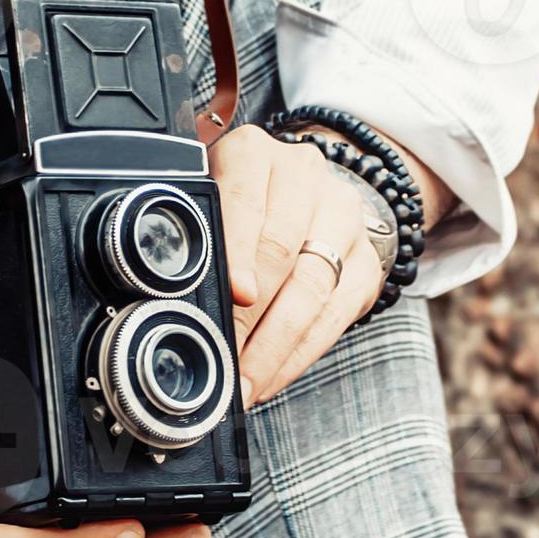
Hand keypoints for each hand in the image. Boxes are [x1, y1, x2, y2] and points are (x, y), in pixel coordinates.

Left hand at [209, 122, 390, 408]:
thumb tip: (172, 297)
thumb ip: (191, 232)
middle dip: (250, 316)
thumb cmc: (236, 202)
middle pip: (282, 251)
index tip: (234, 295)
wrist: (304, 191)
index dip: (239, 253)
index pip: (245, 203)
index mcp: (253, 154)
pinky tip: (272, 377)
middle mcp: (304, 177)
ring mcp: (342, 217)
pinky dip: (300, 354)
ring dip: (276, 346)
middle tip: (224, 360)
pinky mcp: (366, 260)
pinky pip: (336, 315)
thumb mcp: (203, 197)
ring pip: (312, 287)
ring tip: (246, 384)